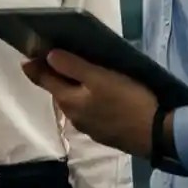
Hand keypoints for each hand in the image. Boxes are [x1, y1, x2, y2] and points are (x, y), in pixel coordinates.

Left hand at [23, 50, 157, 157]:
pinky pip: (89, 111)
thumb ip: (72, 67)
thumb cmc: (126, 101)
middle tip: (60, 56)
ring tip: (84, 72)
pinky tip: (101, 94)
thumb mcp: (99, 78)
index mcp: (67, 100)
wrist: (156, 135)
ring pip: (74, 102)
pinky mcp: (103, 133)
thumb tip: (46, 56)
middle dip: (56, 75)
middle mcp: (72, 116)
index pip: (43, 79)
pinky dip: (88, 100)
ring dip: (74, 88)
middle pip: (58, 91)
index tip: (31, 51)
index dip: (35, 65)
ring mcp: (88, 127)